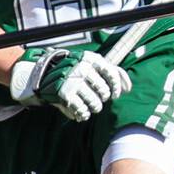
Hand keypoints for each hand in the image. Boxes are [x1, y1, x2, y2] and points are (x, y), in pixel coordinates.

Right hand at [10, 47, 131, 121]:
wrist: (44, 74)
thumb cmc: (76, 70)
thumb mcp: (93, 65)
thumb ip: (113, 72)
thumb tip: (128, 88)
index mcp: (91, 58)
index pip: (112, 74)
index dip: (115, 87)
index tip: (114, 94)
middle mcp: (83, 68)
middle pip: (104, 93)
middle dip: (102, 99)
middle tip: (96, 99)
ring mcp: (73, 81)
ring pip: (95, 104)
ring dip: (94, 108)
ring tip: (89, 106)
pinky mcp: (65, 94)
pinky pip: (82, 110)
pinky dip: (83, 114)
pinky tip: (80, 112)